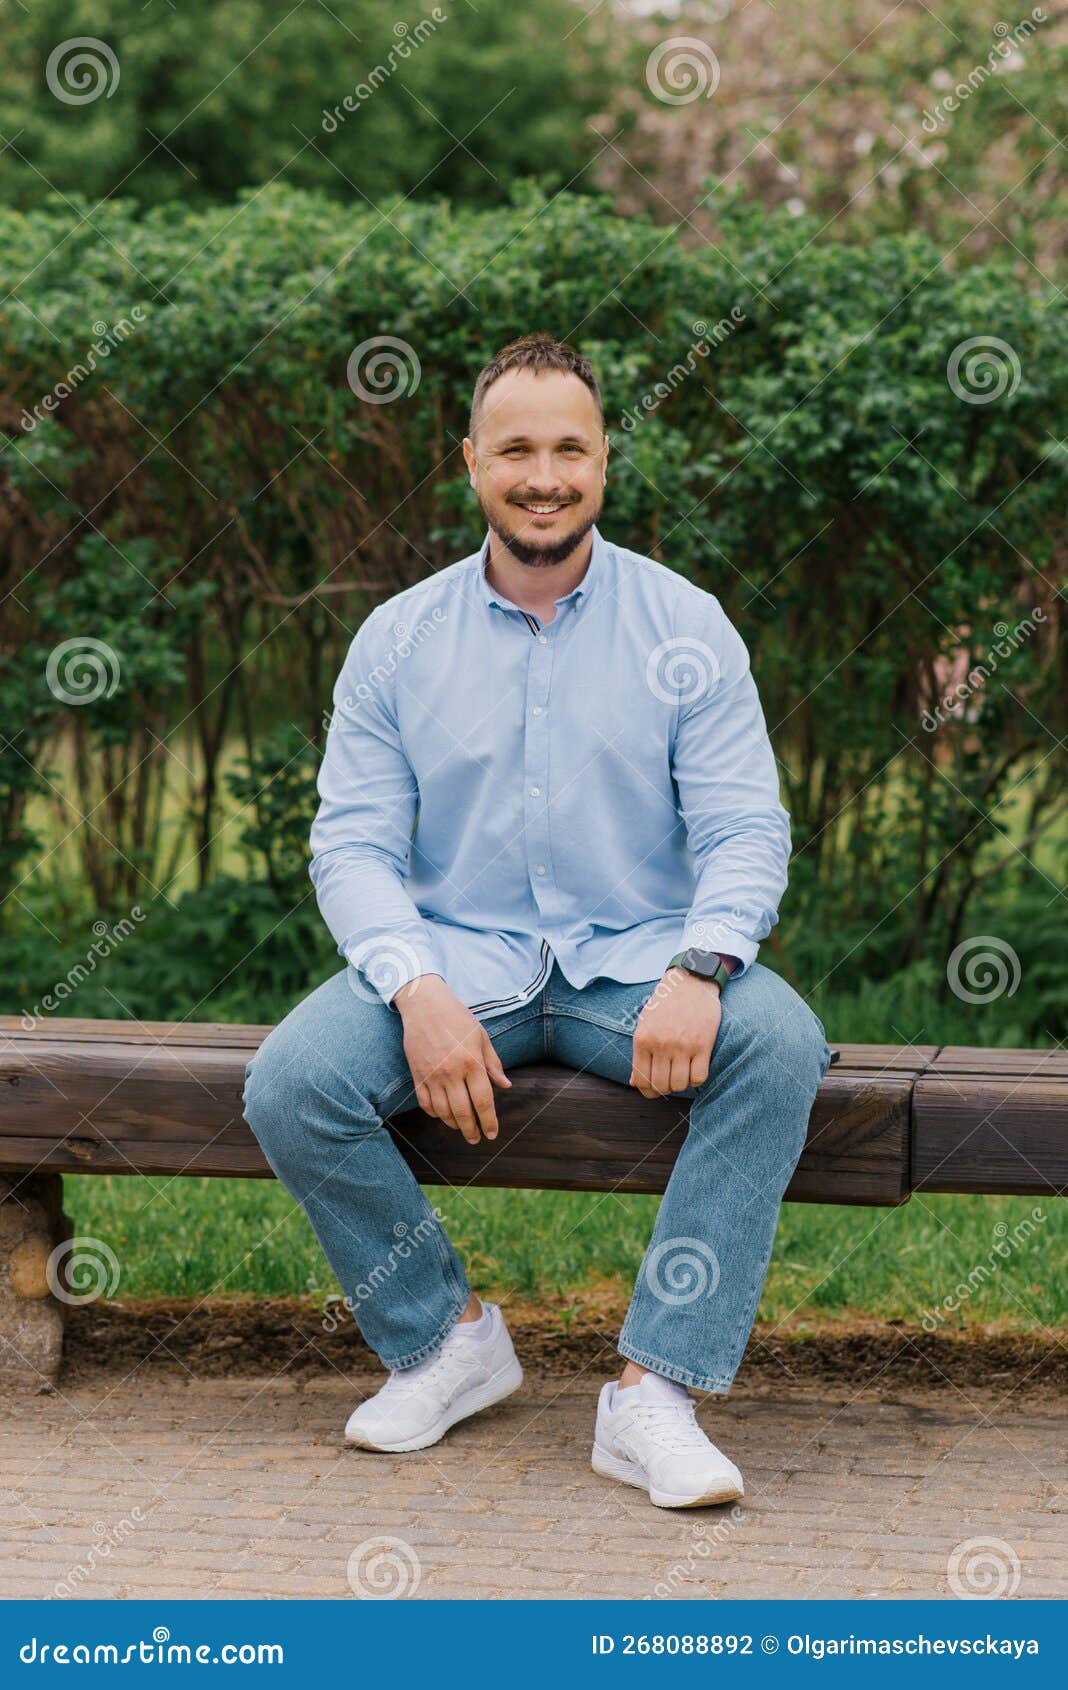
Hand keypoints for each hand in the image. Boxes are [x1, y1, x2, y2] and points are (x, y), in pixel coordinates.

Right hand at [393, 974, 510, 1144]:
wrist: (425, 1005)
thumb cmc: (457, 1018)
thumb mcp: (482, 1036)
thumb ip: (493, 1063)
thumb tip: (505, 1085)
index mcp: (472, 1062)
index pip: (483, 1101)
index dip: (489, 1121)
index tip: (492, 1133)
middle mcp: (452, 1072)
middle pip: (463, 1112)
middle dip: (472, 1130)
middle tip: (476, 1139)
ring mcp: (432, 1075)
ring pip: (443, 1111)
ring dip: (454, 1124)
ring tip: (462, 1128)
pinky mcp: (417, 1074)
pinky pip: (425, 1103)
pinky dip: (434, 1114)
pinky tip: (443, 1115)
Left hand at [628, 968, 721, 1097]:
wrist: (690, 982)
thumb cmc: (665, 1005)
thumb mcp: (644, 1025)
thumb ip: (640, 1054)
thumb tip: (634, 1082)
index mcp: (642, 1039)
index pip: (641, 1080)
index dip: (647, 1091)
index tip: (654, 1090)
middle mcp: (661, 1044)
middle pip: (661, 1086)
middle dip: (664, 1089)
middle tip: (669, 1082)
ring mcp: (683, 1045)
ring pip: (680, 1085)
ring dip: (681, 1084)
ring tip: (682, 1073)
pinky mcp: (703, 1044)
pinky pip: (699, 1077)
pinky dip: (697, 1080)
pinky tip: (695, 1069)